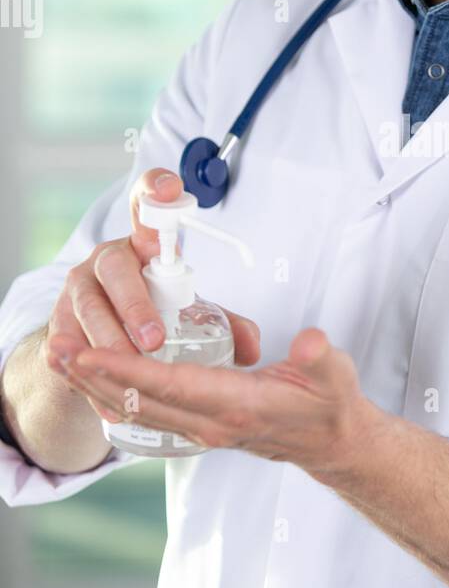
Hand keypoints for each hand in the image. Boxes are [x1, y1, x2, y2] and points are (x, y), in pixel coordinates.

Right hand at [43, 167, 259, 426]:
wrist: (103, 340)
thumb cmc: (155, 311)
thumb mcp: (189, 310)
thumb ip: (225, 322)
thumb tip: (252, 346)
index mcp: (142, 243)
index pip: (145, 204)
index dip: (155, 190)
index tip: (170, 190)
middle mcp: (106, 260)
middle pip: (114, 268)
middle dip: (134, 304)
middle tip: (155, 338)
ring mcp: (76, 292)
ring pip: (86, 310)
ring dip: (109, 342)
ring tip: (133, 370)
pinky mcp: (57, 327)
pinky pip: (66, 347)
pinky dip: (86, 374)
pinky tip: (105, 397)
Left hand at [53, 326, 376, 473]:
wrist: (332, 443)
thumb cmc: (330, 404)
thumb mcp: (335, 375)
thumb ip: (320, 358)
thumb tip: (308, 343)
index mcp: (238, 406)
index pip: (170, 386)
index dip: (127, 369)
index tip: (90, 351)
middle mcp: (212, 423)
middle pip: (139, 401)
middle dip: (94, 375)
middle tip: (55, 348)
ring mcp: (202, 430)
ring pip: (136, 410)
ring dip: (95, 385)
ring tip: (60, 359)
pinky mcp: (199, 428)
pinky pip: (146, 414)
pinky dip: (114, 395)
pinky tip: (92, 381)